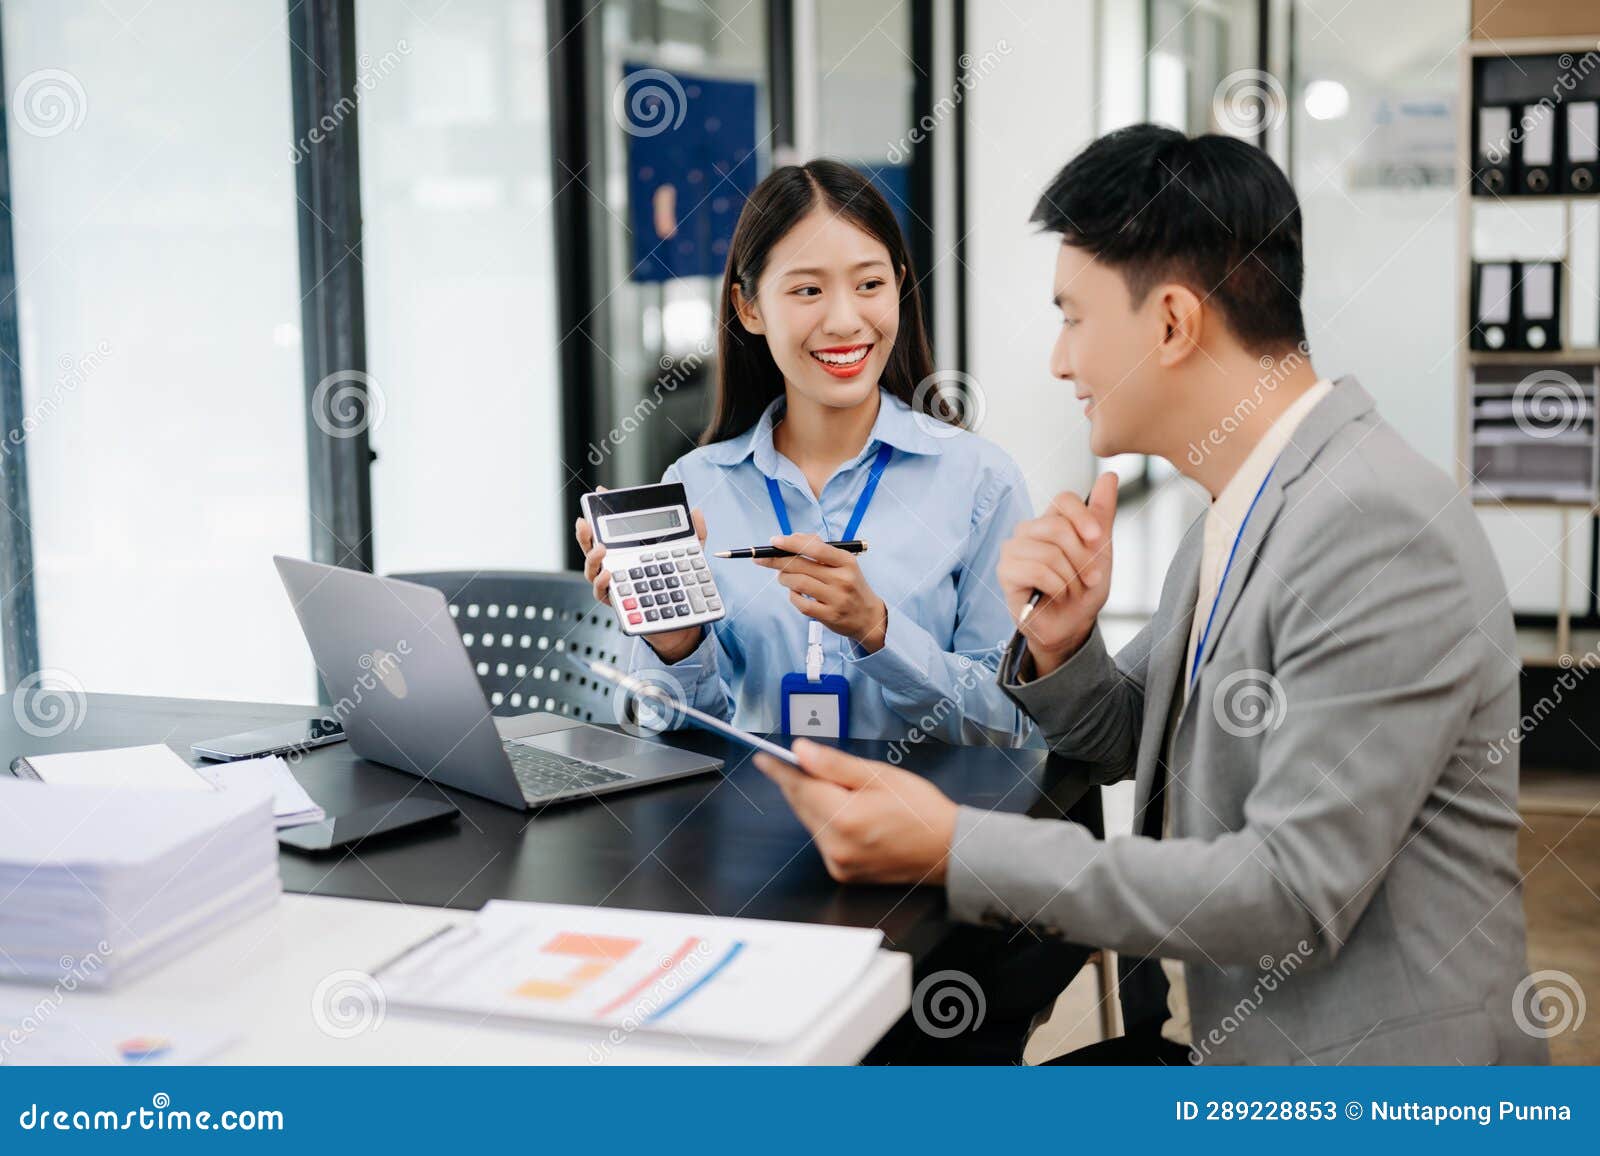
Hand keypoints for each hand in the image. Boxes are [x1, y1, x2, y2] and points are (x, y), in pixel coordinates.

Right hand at [574, 493, 708, 663]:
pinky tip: (608, 574)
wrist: (679, 620)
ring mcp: (614, 585)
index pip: (612, 530)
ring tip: (601, 549)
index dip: (604, 512)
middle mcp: (616, 567)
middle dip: (585, 534)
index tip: (601, 493)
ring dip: (592, 559)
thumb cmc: (676, 586)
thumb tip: (697, 512)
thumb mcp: (689, 558)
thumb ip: (694, 536)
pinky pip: (602, 593)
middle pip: (592, 548)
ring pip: (592, 570)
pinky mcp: (617, 603)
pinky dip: (602, 584)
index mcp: (628, 553)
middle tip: (586, 523)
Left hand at [753, 740, 958, 883]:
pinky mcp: (843, 872)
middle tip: (791, 760)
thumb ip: (835, 764)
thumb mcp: (880, 776)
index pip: (800, 788)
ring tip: (830, 783)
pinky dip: (823, 820)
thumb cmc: (920, 811)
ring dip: (811, 801)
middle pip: (801, 806)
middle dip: (796, 782)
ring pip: (810, 822)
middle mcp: (837, 847)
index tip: (763, 758)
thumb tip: (801, 751)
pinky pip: (822, 838)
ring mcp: (838, 863)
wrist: (948, 850)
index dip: (779, 770)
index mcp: (845, 819)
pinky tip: (840, 808)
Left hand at [754, 533, 888, 651]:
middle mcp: (842, 578)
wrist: (868, 616)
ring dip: (783, 578)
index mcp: (846, 561)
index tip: (773, 541)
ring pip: (797, 583)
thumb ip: (820, 548)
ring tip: (783, 577)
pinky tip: (795, 593)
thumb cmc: (850, 584)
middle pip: (800, 565)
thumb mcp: (843, 563)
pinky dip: (792, 595)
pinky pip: (800, 603)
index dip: (791, 543)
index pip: (815, 547)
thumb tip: (793, 537)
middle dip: (777, 560)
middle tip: (763, 559)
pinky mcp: (828, 615)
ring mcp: (835, 598)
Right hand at [996, 471, 1117, 677]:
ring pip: (1049, 553)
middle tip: (1089, 578)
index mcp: (1050, 520)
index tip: (1098, 539)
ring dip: (1071, 578)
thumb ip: (1102, 513)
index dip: (1084, 517)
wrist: (1072, 625)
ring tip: (1072, 590)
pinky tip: (1056, 595)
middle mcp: (1027, 530)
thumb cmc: (1082, 587)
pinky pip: (1037, 570)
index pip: (1063, 499)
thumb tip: (1109, 475)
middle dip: (1082, 558)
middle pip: (1058, 528)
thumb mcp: (1100, 549)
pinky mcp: (1005, 572)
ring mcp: (1013, 550)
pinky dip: (1057, 587)